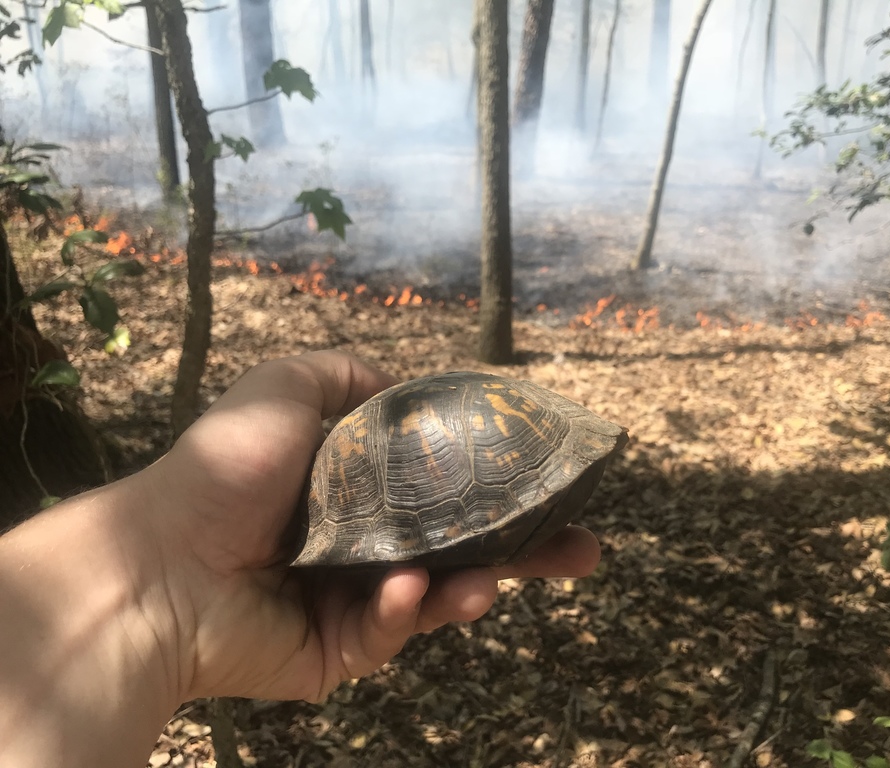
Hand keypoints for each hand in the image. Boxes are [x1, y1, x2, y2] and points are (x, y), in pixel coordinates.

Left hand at [139, 351, 600, 703]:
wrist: (161, 563)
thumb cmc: (224, 471)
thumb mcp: (283, 388)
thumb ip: (341, 374)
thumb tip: (396, 382)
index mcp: (357, 490)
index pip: (444, 488)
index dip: (498, 484)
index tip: (549, 477)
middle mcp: (363, 544)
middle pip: (462, 548)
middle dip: (525, 550)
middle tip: (585, 549)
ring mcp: (353, 601)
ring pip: (438, 596)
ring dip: (474, 587)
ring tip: (491, 584)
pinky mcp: (340, 653)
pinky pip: (389, 633)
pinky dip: (401, 610)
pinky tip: (405, 589)